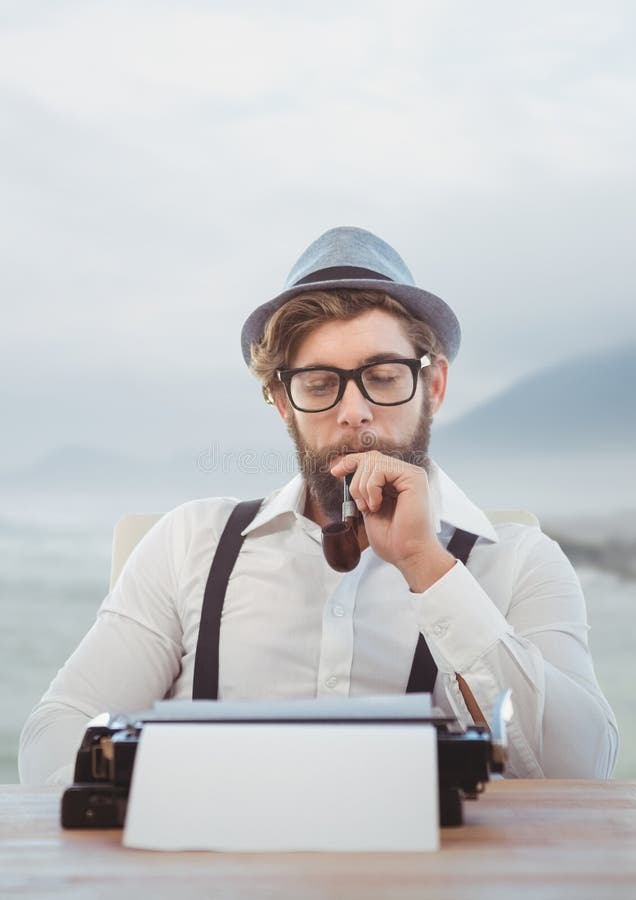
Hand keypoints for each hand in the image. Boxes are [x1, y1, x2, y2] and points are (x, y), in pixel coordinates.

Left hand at [330, 451, 454, 590]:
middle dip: (356, 482)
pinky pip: (381, 469)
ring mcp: (411, 474)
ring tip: (371, 508)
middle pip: (370, 458)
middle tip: (361, 506)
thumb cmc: (392, 539)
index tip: (335, 472)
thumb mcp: (369, 508)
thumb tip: (344, 470)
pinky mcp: (414, 477)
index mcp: (396, 481)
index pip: (371, 459)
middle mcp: (405, 475)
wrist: (408, 554)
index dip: (350, 462)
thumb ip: (363, 489)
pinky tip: (377, 505)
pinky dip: (372, 488)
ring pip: (373, 462)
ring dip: (363, 488)